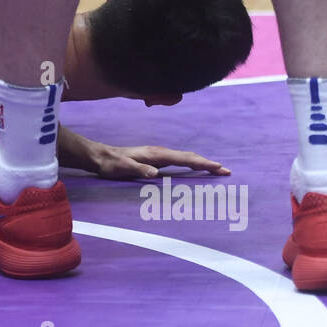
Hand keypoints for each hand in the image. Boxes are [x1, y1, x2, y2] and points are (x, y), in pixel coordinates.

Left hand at [60, 128, 230, 179]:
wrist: (99, 156)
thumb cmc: (111, 165)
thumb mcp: (123, 168)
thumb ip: (138, 170)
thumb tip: (155, 174)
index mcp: (156, 154)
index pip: (184, 158)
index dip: (202, 163)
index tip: (218, 167)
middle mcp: (160, 152)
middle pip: (189, 156)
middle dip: (208, 163)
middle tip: (226, 171)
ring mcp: (157, 154)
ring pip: (184, 157)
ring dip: (201, 163)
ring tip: (216, 169)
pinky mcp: (154, 158)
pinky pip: (177, 161)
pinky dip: (190, 164)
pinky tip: (193, 168)